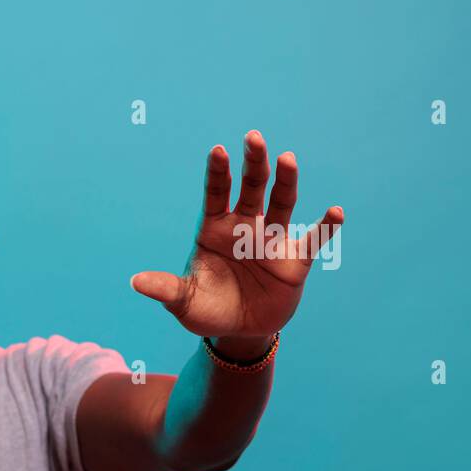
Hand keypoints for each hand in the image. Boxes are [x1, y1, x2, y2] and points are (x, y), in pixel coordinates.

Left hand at [130, 131, 343, 344]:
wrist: (238, 332)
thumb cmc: (208, 310)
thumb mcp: (183, 302)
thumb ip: (165, 289)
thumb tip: (135, 282)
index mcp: (215, 230)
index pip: (216, 194)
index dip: (218, 173)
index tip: (218, 150)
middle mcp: (245, 227)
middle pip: (251, 188)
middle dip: (252, 163)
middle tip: (253, 138)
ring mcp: (271, 241)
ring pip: (281, 203)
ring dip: (286, 181)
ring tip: (287, 158)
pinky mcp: (295, 261)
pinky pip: (313, 240)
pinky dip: (325, 227)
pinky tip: (334, 212)